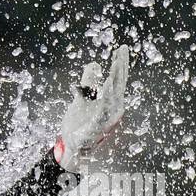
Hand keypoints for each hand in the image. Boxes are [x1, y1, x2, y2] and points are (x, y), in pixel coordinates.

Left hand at [54, 44, 128, 170]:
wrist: (72, 147)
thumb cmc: (80, 123)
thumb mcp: (82, 98)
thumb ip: (89, 82)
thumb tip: (94, 64)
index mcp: (110, 100)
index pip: (117, 79)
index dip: (120, 63)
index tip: (122, 48)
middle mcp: (112, 109)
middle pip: (118, 84)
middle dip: (120, 67)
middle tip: (121, 51)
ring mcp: (106, 118)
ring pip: (112, 96)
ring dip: (114, 81)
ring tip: (114, 65)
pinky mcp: (95, 127)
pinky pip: (101, 112)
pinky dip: (104, 99)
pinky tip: (105, 86)